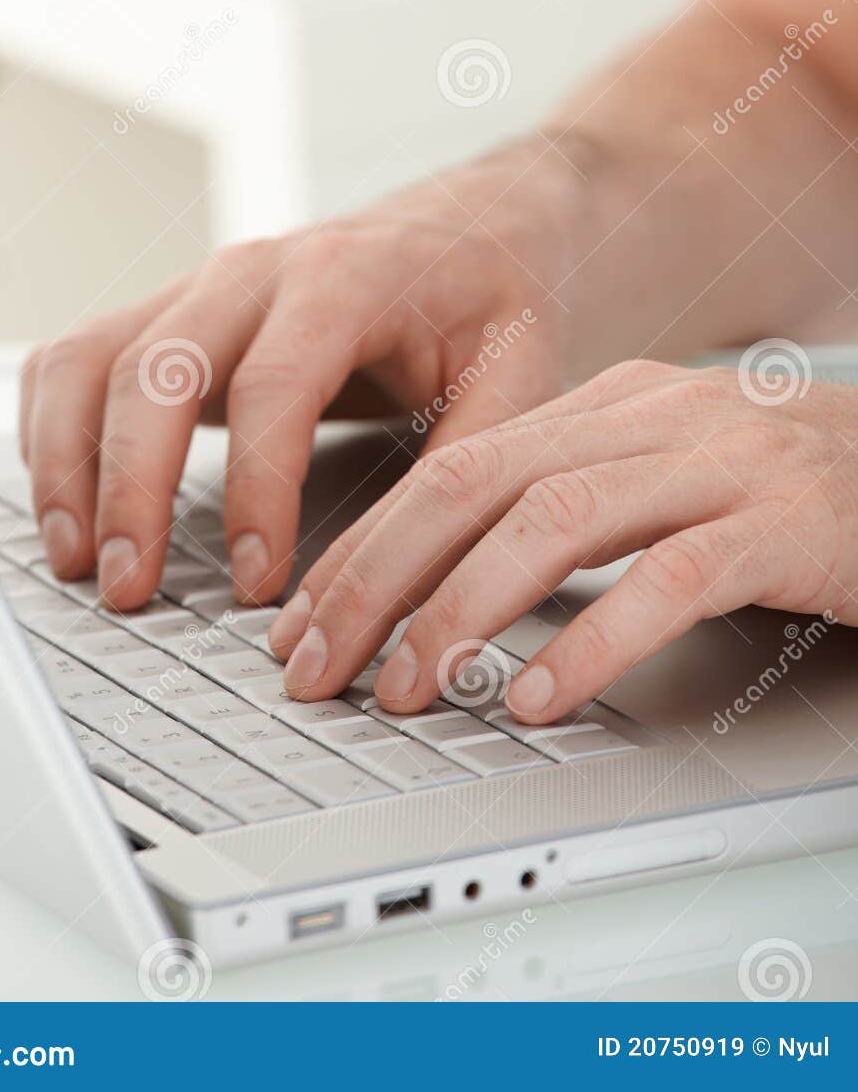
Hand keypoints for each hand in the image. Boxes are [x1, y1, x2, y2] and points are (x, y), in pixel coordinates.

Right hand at [18, 138, 582, 609]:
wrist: (469, 228)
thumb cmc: (490, 301)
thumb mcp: (515, 378)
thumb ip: (464, 473)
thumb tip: (404, 586)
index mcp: (345, 276)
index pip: (274, 382)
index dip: (256, 487)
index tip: (257, 582)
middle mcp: (255, 270)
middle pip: (156, 367)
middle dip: (131, 485)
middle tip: (133, 587)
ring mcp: (201, 287)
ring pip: (94, 358)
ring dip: (69, 460)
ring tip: (77, 559)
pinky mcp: (170, 314)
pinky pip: (78, 357)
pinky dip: (53, 426)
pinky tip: (65, 501)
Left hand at [269, 359, 857, 722]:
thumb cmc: (794, 488)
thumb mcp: (669, 473)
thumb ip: (576, 501)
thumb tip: (453, 575)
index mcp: (610, 405)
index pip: (453, 467)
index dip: (366, 545)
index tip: (306, 618)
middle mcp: (651, 418)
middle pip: (475, 484)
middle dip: (378, 577)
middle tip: (316, 662)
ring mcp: (719, 462)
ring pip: (553, 521)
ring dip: (461, 609)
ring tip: (407, 686)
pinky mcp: (785, 522)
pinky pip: (668, 580)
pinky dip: (590, 641)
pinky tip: (537, 695)